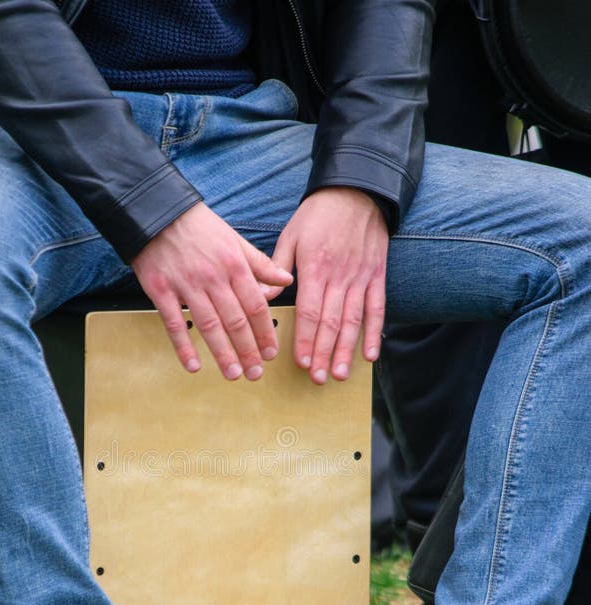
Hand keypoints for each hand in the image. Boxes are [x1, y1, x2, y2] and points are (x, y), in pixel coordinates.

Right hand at [132, 203, 292, 379]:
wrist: (157, 212)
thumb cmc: (198, 227)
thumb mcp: (235, 239)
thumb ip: (260, 263)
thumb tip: (286, 280)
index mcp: (233, 265)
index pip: (255, 305)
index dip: (265, 332)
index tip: (271, 353)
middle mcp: (213, 278)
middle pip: (235, 320)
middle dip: (248, 350)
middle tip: (256, 374)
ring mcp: (186, 285)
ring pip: (209, 325)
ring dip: (222, 353)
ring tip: (233, 375)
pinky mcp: (160, 291)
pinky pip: (173, 323)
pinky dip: (183, 346)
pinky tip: (194, 365)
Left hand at [272, 187, 388, 383]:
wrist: (358, 190)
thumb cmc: (319, 214)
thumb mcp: (291, 234)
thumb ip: (277, 267)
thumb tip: (263, 296)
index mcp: (315, 267)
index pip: (310, 311)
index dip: (306, 339)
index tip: (301, 362)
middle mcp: (339, 276)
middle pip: (331, 322)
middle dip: (324, 353)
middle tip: (318, 379)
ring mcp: (360, 277)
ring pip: (354, 320)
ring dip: (347, 350)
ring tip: (340, 374)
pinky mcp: (376, 275)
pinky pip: (377, 308)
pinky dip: (374, 333)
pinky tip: (370, 355)